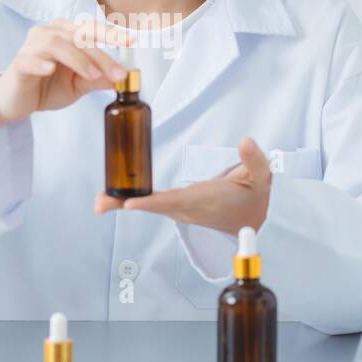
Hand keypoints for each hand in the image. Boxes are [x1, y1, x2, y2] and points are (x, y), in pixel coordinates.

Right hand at [0, 19, 132, 133]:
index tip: (131, 42)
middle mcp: (48, 33)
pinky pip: (29, 60)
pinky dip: (41, 63)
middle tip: (117, 74)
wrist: (17, 102)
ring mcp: (31, 47)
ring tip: (92, 75)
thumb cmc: (47, 87)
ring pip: (56, 44)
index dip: (111, 33)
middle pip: (78, 37)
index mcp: (65, 33)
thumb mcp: (79, 85)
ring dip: (78, 59)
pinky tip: (50, 70)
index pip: (90, 28)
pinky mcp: (18, 64)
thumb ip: (99, 79)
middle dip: (100, 55)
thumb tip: (123, 78)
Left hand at [95, 137, 271, 234]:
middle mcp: (189, 209)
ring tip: (98, 201)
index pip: (175, 201)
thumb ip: (255, 160)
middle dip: (125, 204)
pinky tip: (113, 197)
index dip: (152, 202)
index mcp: (206, 201)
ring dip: (122, 203)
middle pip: (154, 206)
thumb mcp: (262, 177)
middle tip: (99, 203)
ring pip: (149, 206)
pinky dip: (131, 199)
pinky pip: (152, 203)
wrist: (255, 220)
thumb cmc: (256, 197)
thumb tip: (246, 141)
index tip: (130, 204)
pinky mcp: (178, 207)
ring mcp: (182, 210)